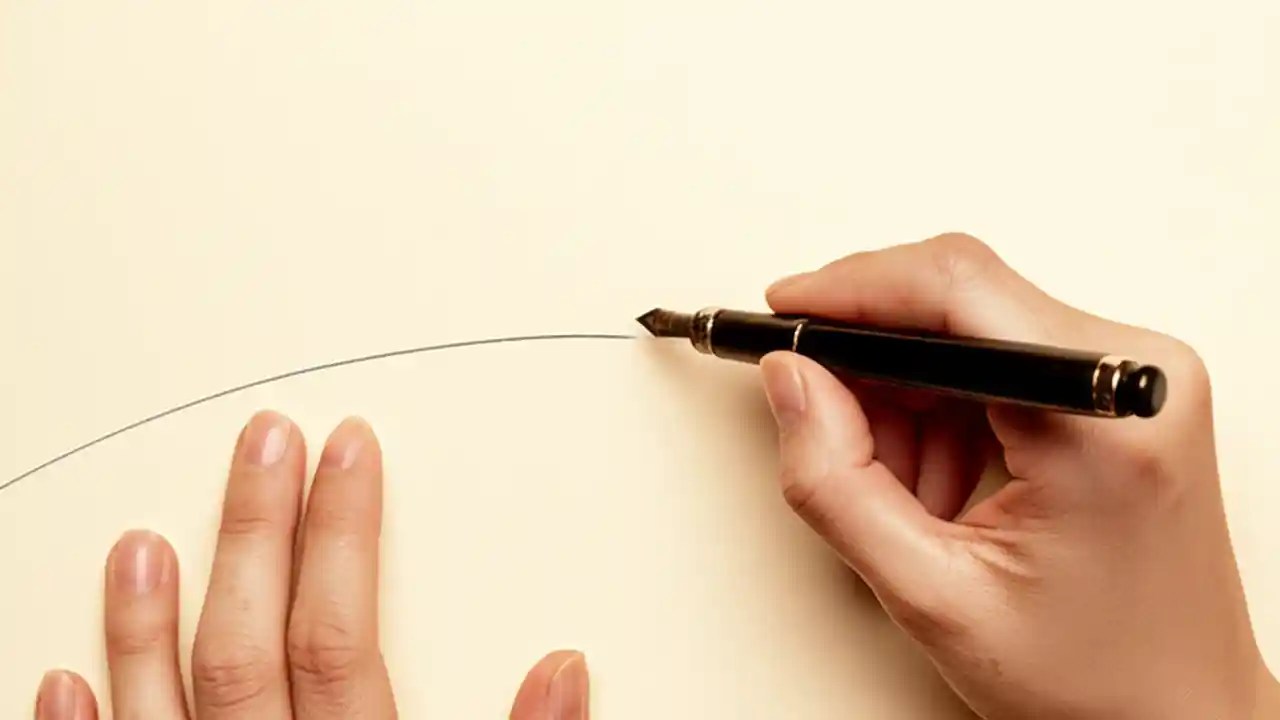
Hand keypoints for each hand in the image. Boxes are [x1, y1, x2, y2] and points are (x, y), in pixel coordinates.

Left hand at [34, 414, 588, 719]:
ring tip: (145, 539)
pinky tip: (60, 673)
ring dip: (148, 620)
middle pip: (251, 647)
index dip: (345, 532)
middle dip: (258, 531)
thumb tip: (563, 669)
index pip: (339, 633)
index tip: (349, 452)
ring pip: (163, 708)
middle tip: (262, 443)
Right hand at [759, 234, 1279, 718]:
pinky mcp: (1115, 397)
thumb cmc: (1096, 681)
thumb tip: (788, 380)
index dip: (850, 290)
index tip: (783, 312)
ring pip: (967, 337)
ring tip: (908, 499)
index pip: (955, 289)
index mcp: (1105, 417)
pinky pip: (996, 367)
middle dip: (874, 369)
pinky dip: (943, 417)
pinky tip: (941, 491)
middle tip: (829, 435)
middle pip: (958, 305)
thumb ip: (837, 482)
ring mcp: (1131, 381)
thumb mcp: (934, 596)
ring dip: (907, 404)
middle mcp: (1135, 376)